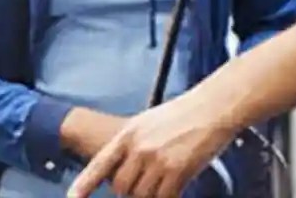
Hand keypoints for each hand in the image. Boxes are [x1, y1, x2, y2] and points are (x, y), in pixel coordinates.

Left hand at [66, 93, 238, 197]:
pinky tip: (175, 189)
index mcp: (128, 134)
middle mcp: (139, 148)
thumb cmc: (184, 113)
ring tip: (164, 181)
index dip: (83, 185)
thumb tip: (123, 168)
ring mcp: (157, 160)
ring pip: (142, 196)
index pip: (99, 164)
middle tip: (147, 182)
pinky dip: (166, 197)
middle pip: (122, 187)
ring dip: (150, 195)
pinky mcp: (177, 171)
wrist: (213, 107)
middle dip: (131, 191)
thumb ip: (133, 145)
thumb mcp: (148, 123)